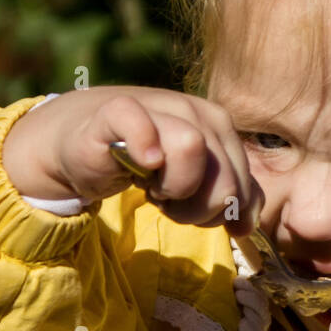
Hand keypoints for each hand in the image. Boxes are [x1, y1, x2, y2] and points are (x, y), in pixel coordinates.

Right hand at [1, 86, 263, 233]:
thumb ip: (229, 197)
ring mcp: (158, 105)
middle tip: (167, 201)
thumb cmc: (145, 164)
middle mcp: (194, 110)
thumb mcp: (195, 182)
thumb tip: (246, 225)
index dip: (219, 214)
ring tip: (151, 186)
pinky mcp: (118, 109)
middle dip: (196, 209)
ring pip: (192, 148)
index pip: (243, 186)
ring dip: (171, 188)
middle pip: (223, 178)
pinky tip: (140, 164)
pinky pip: (140, 123)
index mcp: (218, 126)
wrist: (84, 142)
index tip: (191, 210)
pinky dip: (143, 148)